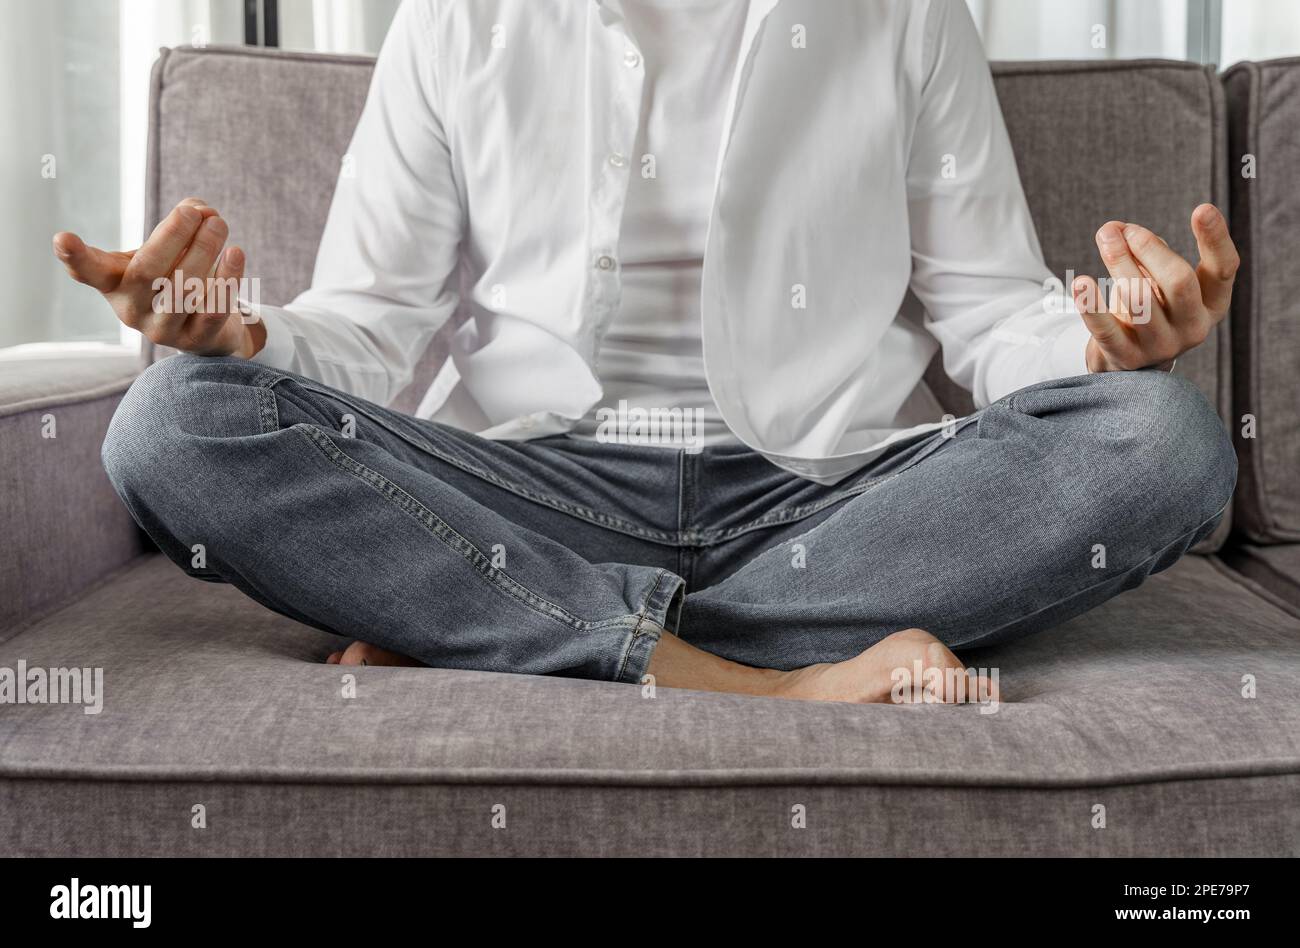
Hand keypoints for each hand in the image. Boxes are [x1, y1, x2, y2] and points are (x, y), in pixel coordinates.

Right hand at [53, 197, 264, 358]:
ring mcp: (163, 330)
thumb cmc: (177, 277)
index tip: (62, 239)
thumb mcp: (170, 248)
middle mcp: (132, 310)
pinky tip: (235, 254)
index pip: (89, 271)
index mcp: (115, 283)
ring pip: (183, 291)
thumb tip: (204, 210)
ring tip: (218, 224)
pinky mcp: (196, 341)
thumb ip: (184, 220)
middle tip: (194, 212)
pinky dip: (226, 279)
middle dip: (172, 236)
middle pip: (148, 271)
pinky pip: (213, 311)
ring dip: (204, 251)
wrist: (206, 329)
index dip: (75, 256)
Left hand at [1072, 203, 1238, 372]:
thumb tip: (1120, 231)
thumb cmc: (1149, 308)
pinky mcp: (1126, 357)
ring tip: (1105, 238)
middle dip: (1148, 247)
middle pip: (1178, 280)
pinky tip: (1081, 283)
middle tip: (1119, 230)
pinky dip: (1091, 304)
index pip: (1223, 269)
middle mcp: (1193, 327)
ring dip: (1118, 262)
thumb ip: (1151, 252)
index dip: (1215, 239)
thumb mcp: (1160, 280)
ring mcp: (1161, 346)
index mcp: (1211, 304)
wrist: (1127, 360)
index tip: (1202, 209)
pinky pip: (1106, 329)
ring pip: (1140, 298)